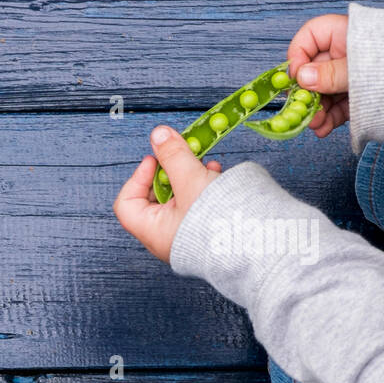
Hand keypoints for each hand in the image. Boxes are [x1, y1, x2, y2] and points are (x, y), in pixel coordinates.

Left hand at [113, 126, 222, 262]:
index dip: (137, 177)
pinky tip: (216, 175)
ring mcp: (184, 237)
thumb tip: (159, 135)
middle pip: (153, 198)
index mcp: (152, 231)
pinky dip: (202, 189)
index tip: (155, 159)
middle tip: (181, 158)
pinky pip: (195, 207)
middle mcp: (164, 238)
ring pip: (177, 200)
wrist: (257, 246)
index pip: (126, 203)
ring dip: (188, 178)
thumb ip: (174, 156)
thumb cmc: (218, 221)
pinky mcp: (203, 234)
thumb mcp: (192, 181)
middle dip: (168, 174)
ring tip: (205, 165)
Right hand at [287, 13, 349, 136]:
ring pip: (322, 92)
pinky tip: (324, 129)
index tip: (296, 80)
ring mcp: (350, 74)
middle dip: (306, 95)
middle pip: (312, 71)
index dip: (297, 58)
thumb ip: (330, 73)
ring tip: (317, 126)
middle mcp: (344, 53)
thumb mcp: (362, 67)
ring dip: (315, 111)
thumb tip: (301, 77)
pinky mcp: (358, 93)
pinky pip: (336, 105)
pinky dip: (329, 118)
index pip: (309, 38)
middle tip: (302, 111)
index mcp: (344, 33)